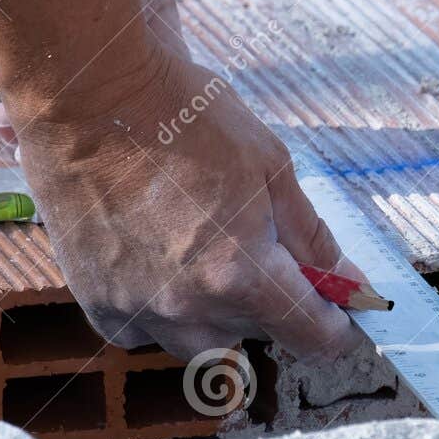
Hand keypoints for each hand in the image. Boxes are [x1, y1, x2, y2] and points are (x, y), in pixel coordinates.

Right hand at [0, 0, 365, 362]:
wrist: (90, 93)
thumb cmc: (186, 116)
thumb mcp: (272, 165)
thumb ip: (310, 236)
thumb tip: (348, 283)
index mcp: (240, 273)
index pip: (310, 336)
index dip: (334, 326)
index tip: (339, 311)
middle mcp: (188, 305)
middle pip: (256, 337)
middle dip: (272, 305)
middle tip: (263, 251)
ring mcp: (137, 309)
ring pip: (199, 344)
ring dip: (217, 314)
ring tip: (207, 253)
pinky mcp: (97, 303)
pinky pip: (146, 333)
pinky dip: (163, 311)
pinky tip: (161, 261)